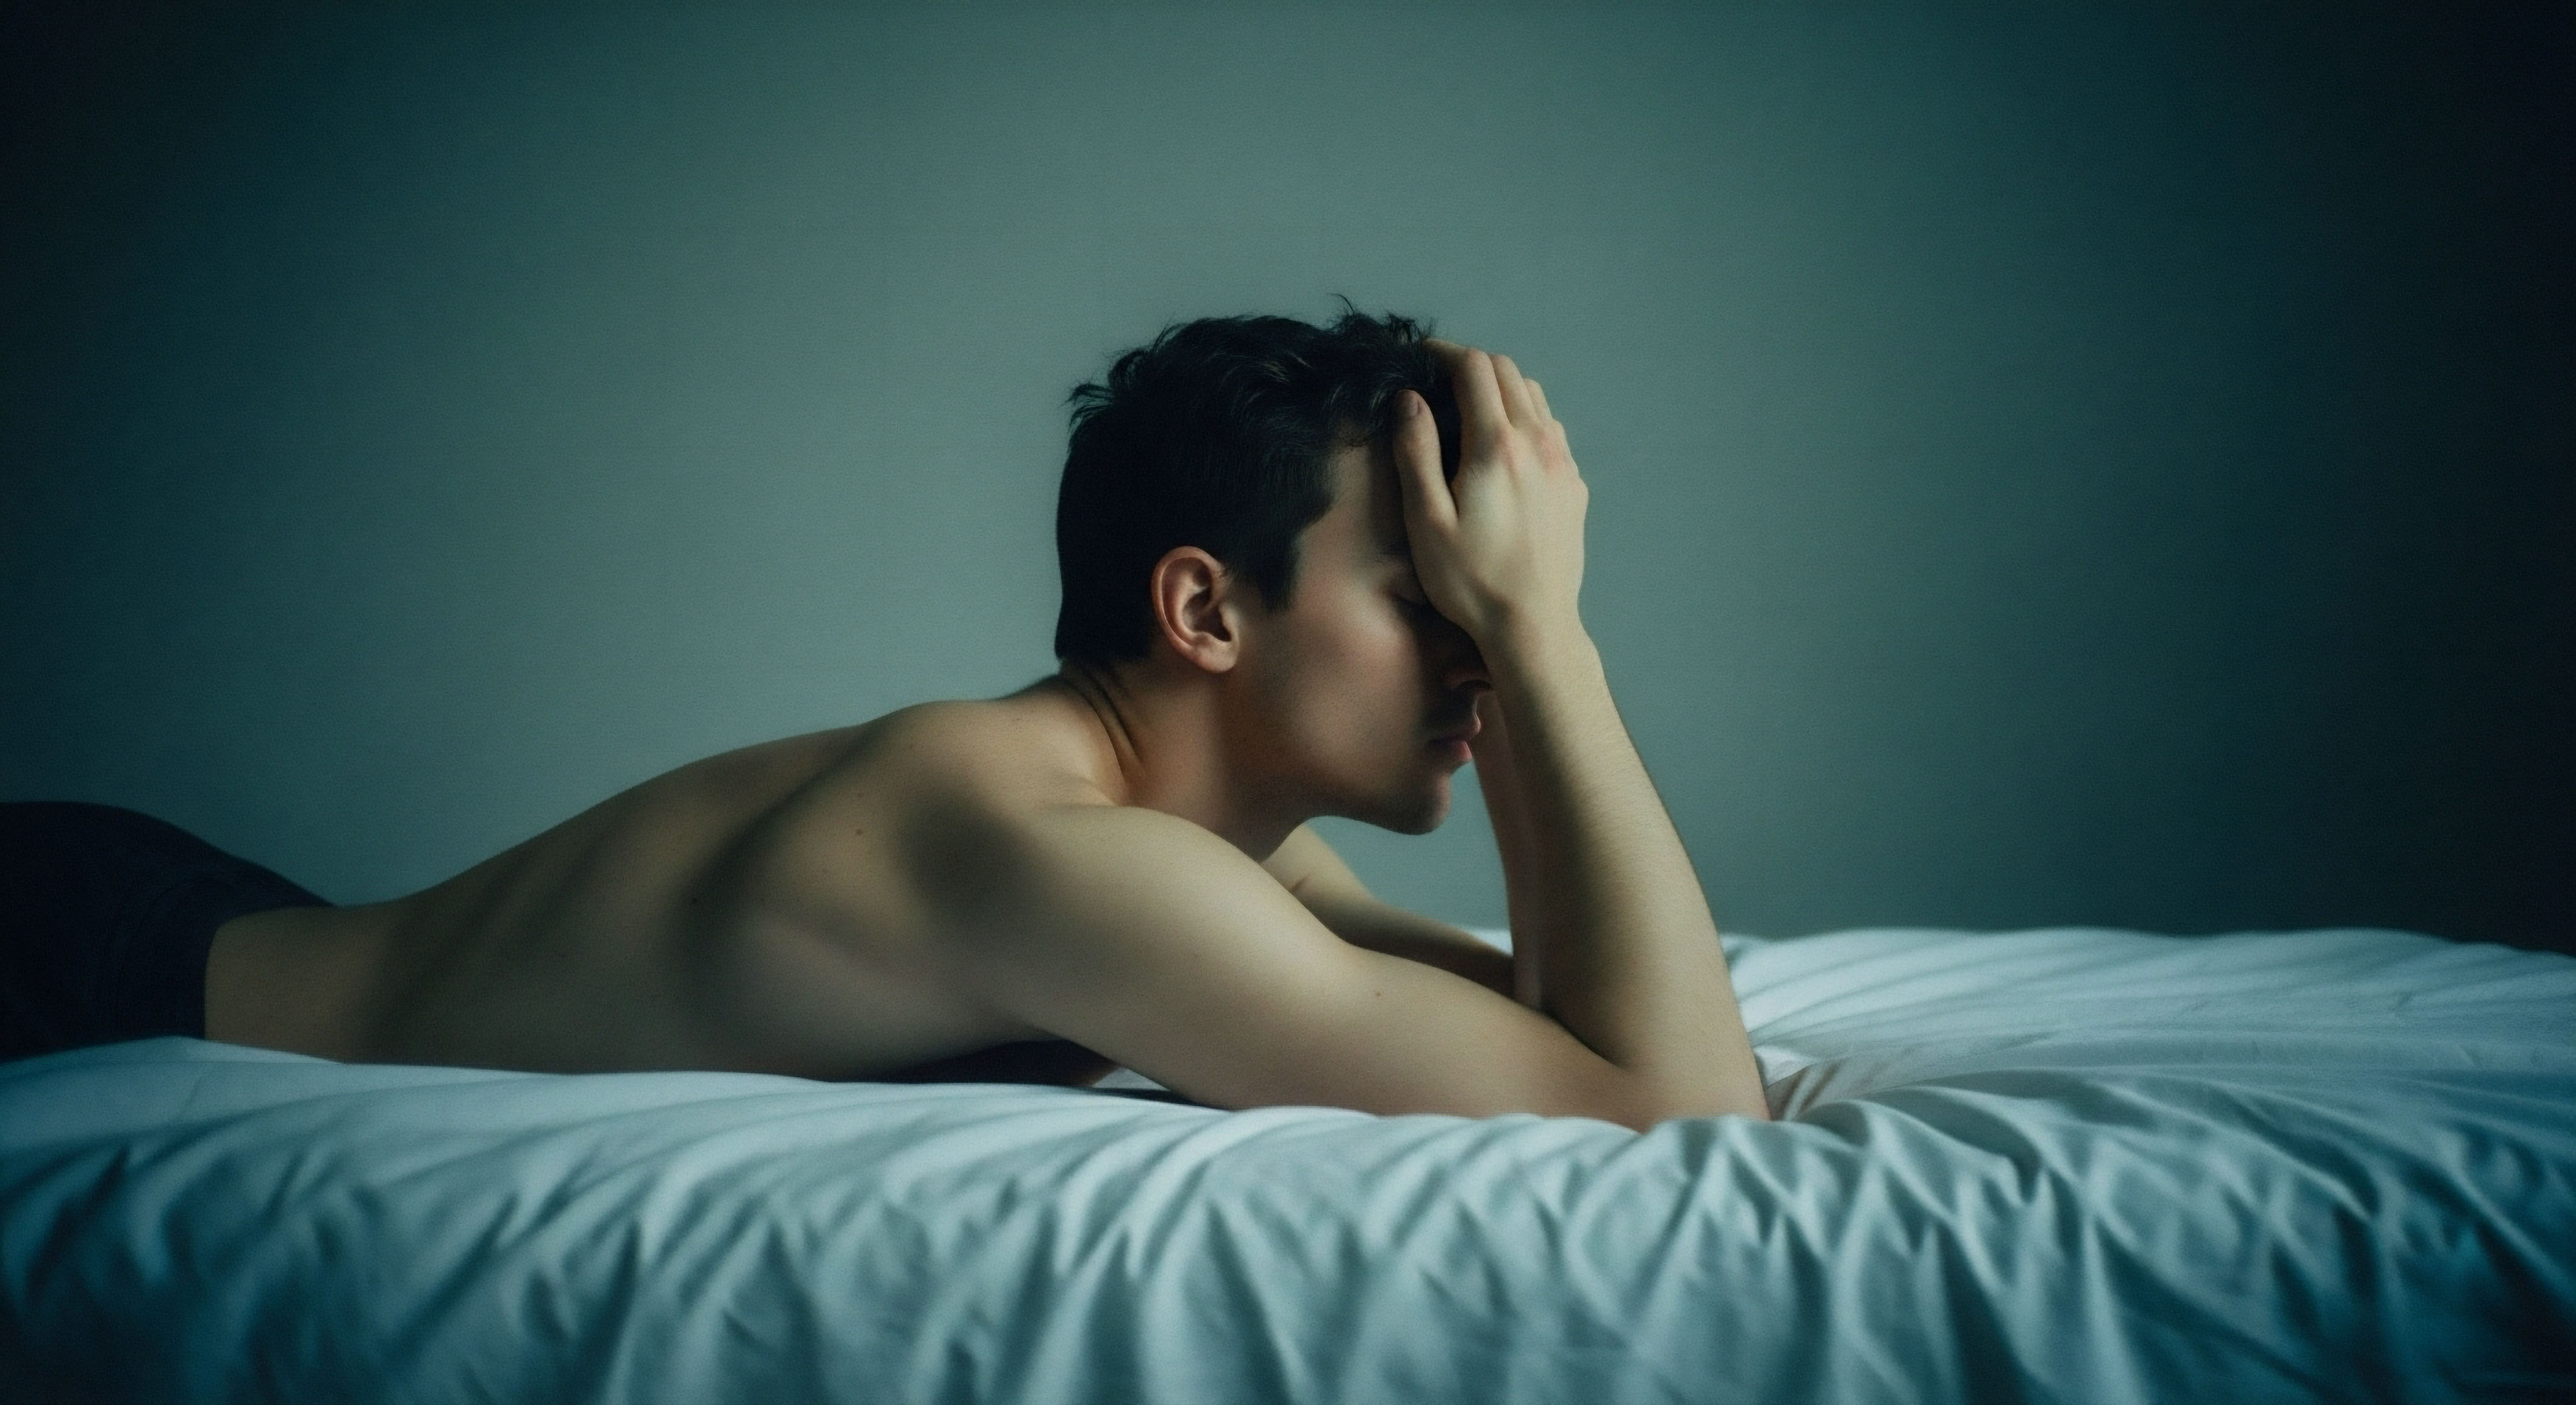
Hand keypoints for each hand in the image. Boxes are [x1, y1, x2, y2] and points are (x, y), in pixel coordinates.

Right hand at [1391, 339, 1587, 650]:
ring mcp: (1563, 463)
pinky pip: (1552, 429)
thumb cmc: (1470, 581)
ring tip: (1469, 408)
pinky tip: (1503, 445)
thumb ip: (1416, 451)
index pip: (1475, 368)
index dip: (1444, 352)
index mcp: (1496, 446)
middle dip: (1472, 364)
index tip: (1421, 357)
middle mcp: (1538, 443)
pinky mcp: (1574, 485)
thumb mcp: (1426, 520)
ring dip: (1501, 388)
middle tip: (1439, 379)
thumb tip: (1410, 398)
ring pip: (1534, 396)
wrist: (1534, 627)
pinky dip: (1525, 417)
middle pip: (1508, 372)